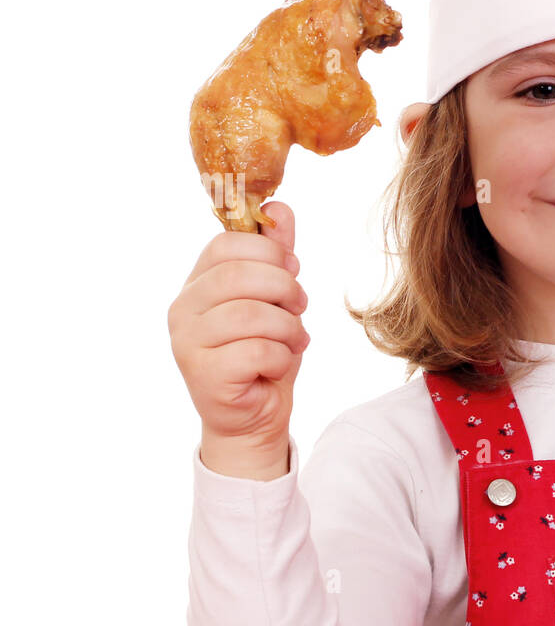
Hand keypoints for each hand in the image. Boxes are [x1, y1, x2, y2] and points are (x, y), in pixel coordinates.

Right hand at [168, 201, 308, 473]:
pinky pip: (255, 351)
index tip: (292, 270)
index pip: (226, 243)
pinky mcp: (202, 374)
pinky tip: (278, 364)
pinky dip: (280, 357)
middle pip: (239, 275)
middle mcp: (183, 308)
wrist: (252, 417)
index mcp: (197, 283)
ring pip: (251, 314)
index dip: (269, 251)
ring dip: (288, 328)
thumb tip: (279, 207)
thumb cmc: (262, 354)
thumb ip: (275, 256)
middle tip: (299, 307)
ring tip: (294, 340)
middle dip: (285, 288)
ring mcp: (187, 342)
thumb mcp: (276, 300)